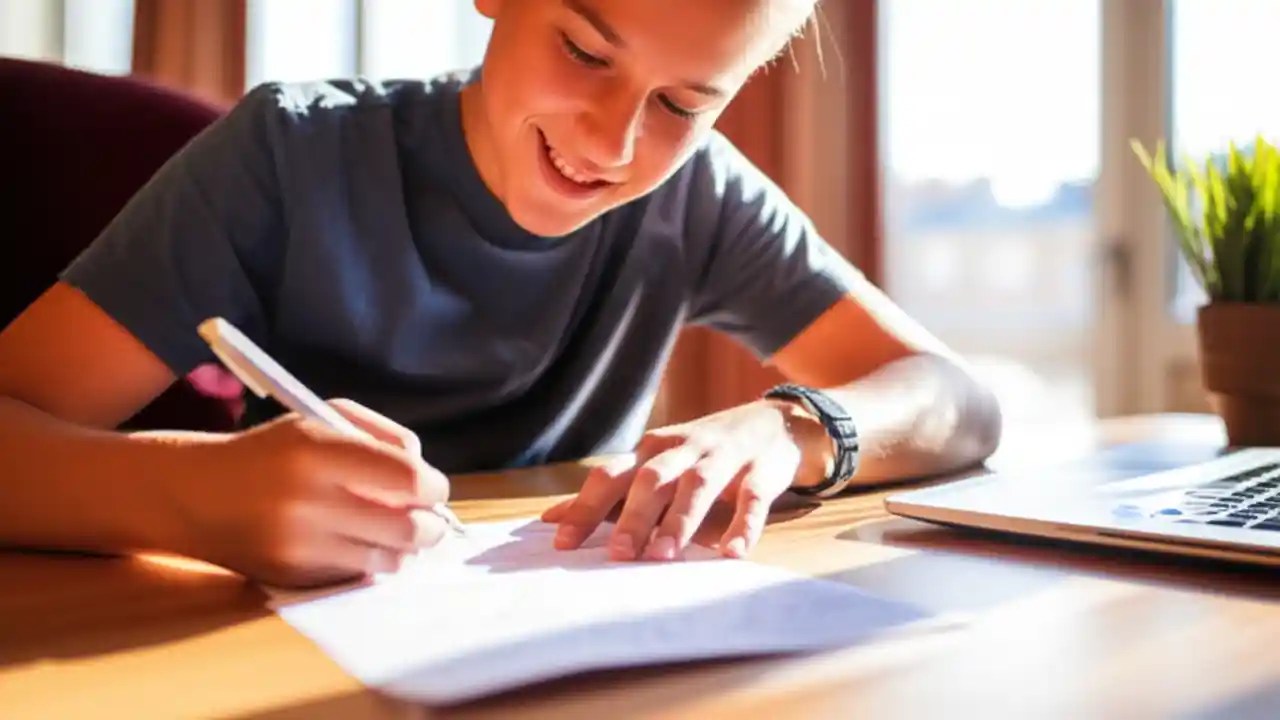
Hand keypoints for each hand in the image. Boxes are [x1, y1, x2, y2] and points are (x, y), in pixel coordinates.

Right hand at [171, 399, 450, 587]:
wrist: (195, 494)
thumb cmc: (273, 452)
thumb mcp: (321, 420)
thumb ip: (383, 438)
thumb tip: (427, 478)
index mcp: (316, 450)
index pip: (407, 478)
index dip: (433, 487)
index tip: (433, 488)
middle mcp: (307, 501)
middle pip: (408, 528)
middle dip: (429, 525)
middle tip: (428, 518)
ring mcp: (298, 547)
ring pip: (389, 559)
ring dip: (403, 548)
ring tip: (394, 532)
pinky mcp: (291, 579)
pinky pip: (357, 576)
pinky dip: (369, 562)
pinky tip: (357, 544)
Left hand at [542, 399, 832, 560]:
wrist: (774, 424)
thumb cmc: (701, 454)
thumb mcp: (655, 466)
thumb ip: (609, 493)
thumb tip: (551, 519)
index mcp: (650, 452)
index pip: (610, 477)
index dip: (585, 507)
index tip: (562, 543)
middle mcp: (682, 451)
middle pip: (652, 480)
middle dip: (633, 516)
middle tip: (618, 554)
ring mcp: (722, 458)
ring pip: (697, 486)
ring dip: (680, 520)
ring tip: (664, 556)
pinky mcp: (761, 470)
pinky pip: (752, 497)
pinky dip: (743, 525)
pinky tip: (732, 552)